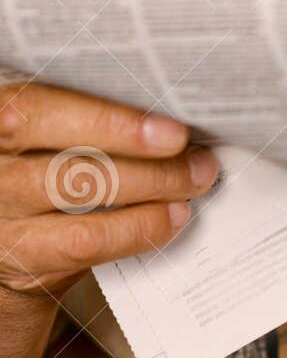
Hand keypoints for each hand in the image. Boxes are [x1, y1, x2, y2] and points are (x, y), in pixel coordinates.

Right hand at [0, 81, 217, 299]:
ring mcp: (2, 214)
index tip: (170, 128)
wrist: (8, 236)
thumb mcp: (48, 127)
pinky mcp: (22, 257)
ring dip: (149, 189)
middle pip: (63, 156)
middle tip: (196, 156)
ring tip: (192, 181)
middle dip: (141, 154)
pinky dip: (137, 228)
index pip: (39, 110)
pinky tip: (169, 217)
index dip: (106, 118)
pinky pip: (84, 242)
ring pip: (78, 197)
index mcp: (0, 115)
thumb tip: (170, 99)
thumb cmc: (40, 160)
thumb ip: (86, 108)